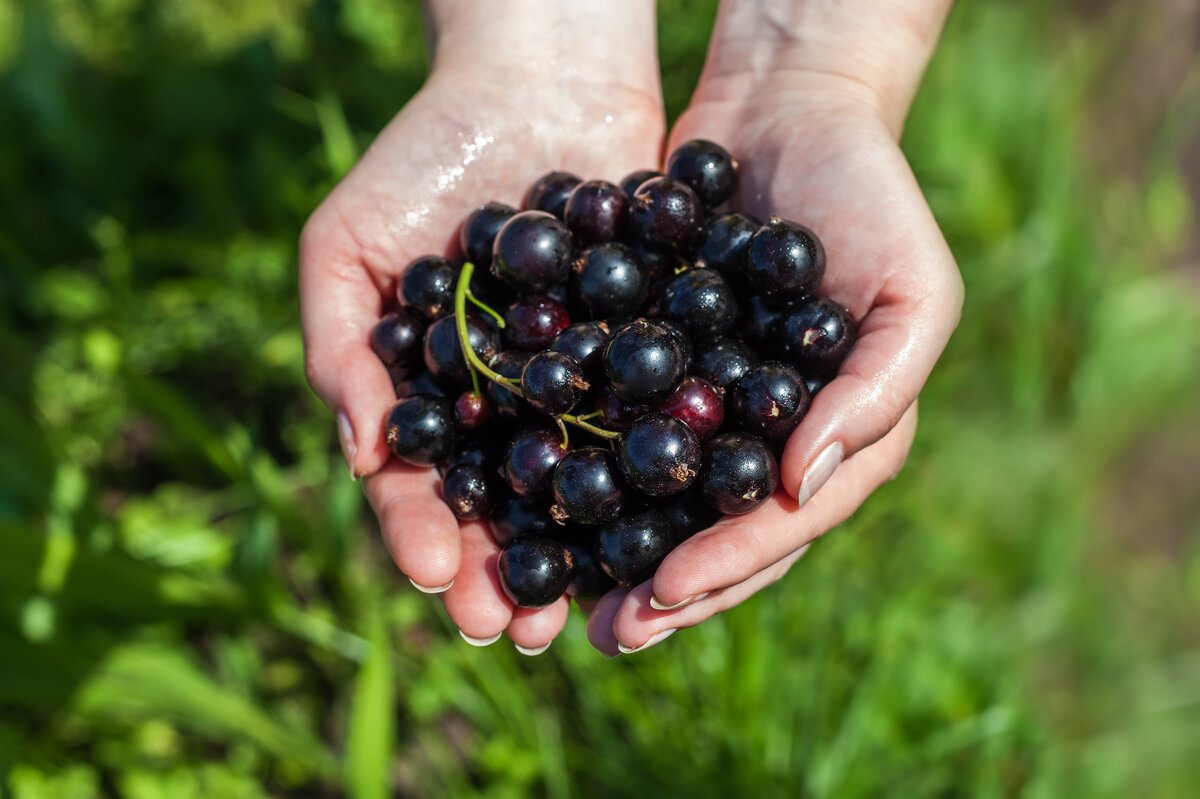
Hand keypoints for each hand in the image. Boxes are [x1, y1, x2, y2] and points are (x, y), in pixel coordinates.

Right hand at [300, 1, 663, 652]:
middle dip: (506, 570)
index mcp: (435, 396)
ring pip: (583, 489)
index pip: (423, 485)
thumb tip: (361, 456)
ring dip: (582, 553)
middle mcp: (509, 406)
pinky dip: (652, 479)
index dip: (423, 533)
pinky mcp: (647, 356)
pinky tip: (661, 526)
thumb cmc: (423, 156)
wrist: (537, 78)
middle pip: (506, 507)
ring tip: (588, 610)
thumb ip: (343, 348)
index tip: (435, 577)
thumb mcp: (350, 242)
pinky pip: (649, 427)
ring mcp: (581, 387)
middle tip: (514, 629)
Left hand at [587, 0, 962, 654]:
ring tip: (567, 597)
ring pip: (666, 499)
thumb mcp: (910, 291)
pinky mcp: (661, 365)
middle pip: (722, 532)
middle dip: (668, 588)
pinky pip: (623, 427)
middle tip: (609, 633)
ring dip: (619, 551)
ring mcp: (716, 406)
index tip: (663, 594)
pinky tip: (538, 501)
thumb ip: (875, 392)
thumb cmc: (869, 195)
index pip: (786, 523)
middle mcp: (774, 437)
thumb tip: (799, 486)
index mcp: (841, 436)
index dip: (730, 564)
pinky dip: (587, 467)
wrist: (787, 110)